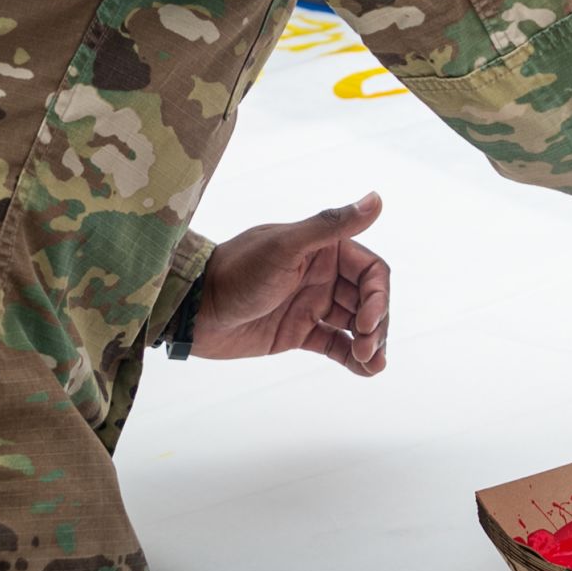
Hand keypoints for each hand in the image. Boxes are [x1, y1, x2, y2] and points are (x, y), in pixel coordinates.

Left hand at [191, 193, 390, 373]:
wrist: (193, 309)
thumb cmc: (237, 271)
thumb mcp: (286, 247)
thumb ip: (331, 225)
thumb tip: (377, 199)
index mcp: (324, 250)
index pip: (371, 271)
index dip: (378, 296)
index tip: (367, 322)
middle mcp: (323, 276)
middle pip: (368, 300)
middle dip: (375, 325)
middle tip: (368, 348)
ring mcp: (311, 305)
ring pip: (355, 325)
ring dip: (370, 343)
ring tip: (374, 365)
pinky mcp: (298, 333)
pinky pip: (335, 345)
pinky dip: (352, 358)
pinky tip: (365, 371)